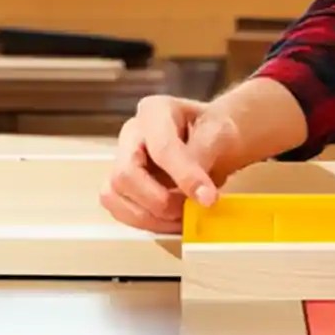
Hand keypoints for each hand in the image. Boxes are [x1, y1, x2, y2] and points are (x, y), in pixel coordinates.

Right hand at [99, 95, 240, 233]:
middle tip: (191, 209)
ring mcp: (122, 159)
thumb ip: (205, 155)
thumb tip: (194, 188)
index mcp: (155, 111)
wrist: (212, 140)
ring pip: (114, 195)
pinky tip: (171, 221)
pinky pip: (119, 209)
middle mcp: (131, 134)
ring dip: (150, 216)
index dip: (184, 176)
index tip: (208, 199)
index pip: (161, 147)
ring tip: (183, 217)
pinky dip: (145, 222)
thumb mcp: (220, 134)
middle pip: (125, 174)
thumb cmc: (214, 132)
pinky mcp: (121, 185)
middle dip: (159, 201)